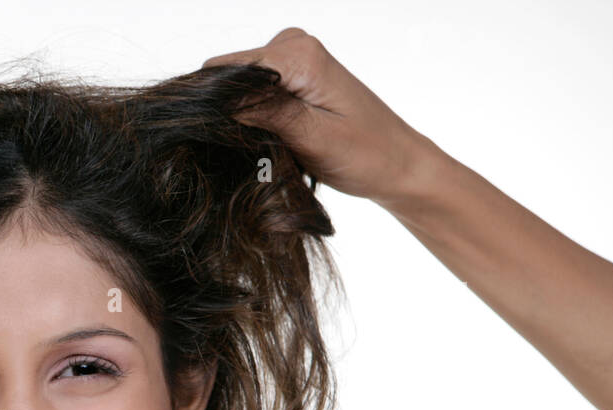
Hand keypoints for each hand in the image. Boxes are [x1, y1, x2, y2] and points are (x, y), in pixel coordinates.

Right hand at [203, 27, 439, 204]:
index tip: (223, 142)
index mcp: (299, 55)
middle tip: (260, 148)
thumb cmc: (366, 154)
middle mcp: (293, 44)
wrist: (397, 162)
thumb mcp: (312, 138)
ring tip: (272, 145)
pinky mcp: (292, 74)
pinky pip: (252, 92)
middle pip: (228, 76)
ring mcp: (292, 57)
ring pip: (236, 87)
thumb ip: (266, 113)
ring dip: (243, 119)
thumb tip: (218, 103)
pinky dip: (254, 118)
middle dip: (230, 114)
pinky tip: (275, 137)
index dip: (215, 107)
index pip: (227, 71)